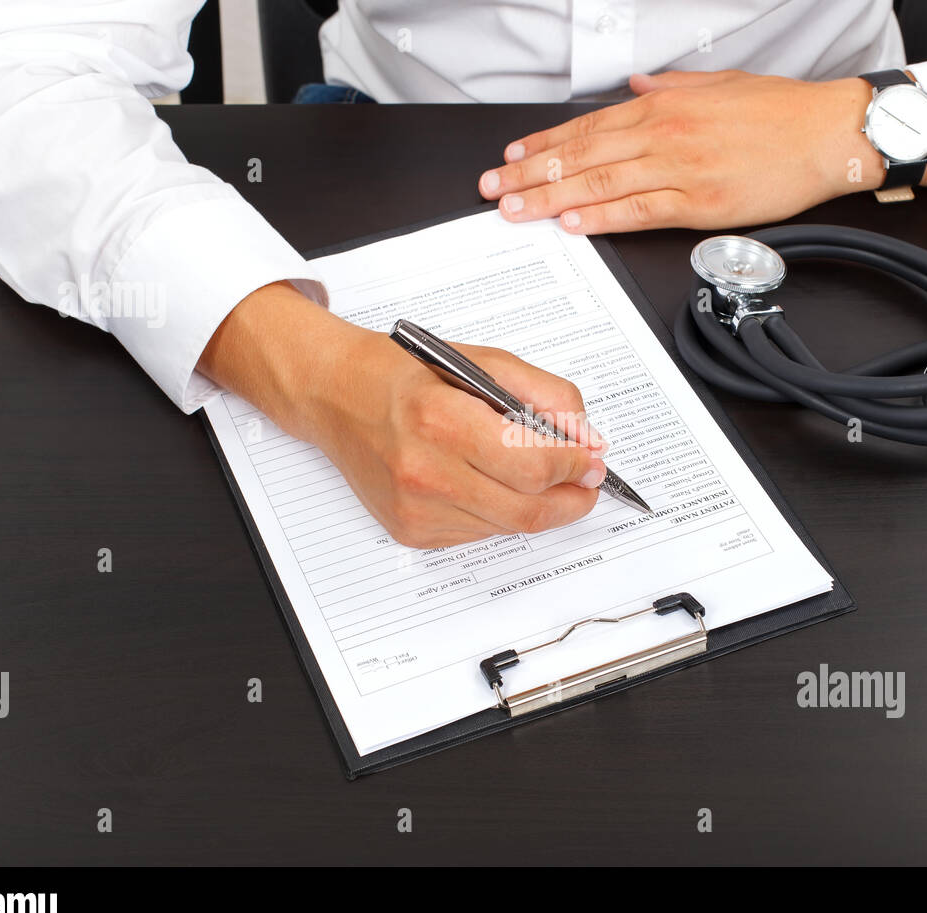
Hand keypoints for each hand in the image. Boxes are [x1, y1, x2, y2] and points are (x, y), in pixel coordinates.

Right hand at [198, 282, 607, 548]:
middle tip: (587, 483)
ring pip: (506, 528)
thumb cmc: (403, 374)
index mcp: (443, 420)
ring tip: (543, 480)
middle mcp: (425, 472)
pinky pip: (477, 535)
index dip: (574, 467)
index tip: (592, 459)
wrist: (334, 394)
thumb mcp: (483, 363)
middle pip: (526, 511)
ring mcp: (415, 509)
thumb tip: (588, 438)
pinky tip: (490, 485)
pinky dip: (498, 515)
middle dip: (570, 500)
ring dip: (536, 508)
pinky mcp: (410, 531)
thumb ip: (545, 397)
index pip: (532, 466)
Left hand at [478, 70, 926, 234]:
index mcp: (664, 104)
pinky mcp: (697, 201)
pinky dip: (601, 216)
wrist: (827, 132)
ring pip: (599, 182)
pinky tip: (572, 223)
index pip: (587, 127)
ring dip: (550, 198)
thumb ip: (671, 86)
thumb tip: (637, 84)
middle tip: (494, 187)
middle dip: (530, 173)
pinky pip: (637, 210)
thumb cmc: (780, 111)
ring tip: (515, 209)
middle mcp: (663, 132)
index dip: (545, 144)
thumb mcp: (717, 85)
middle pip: (581, 155)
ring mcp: (678, 167)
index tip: (513, 156)